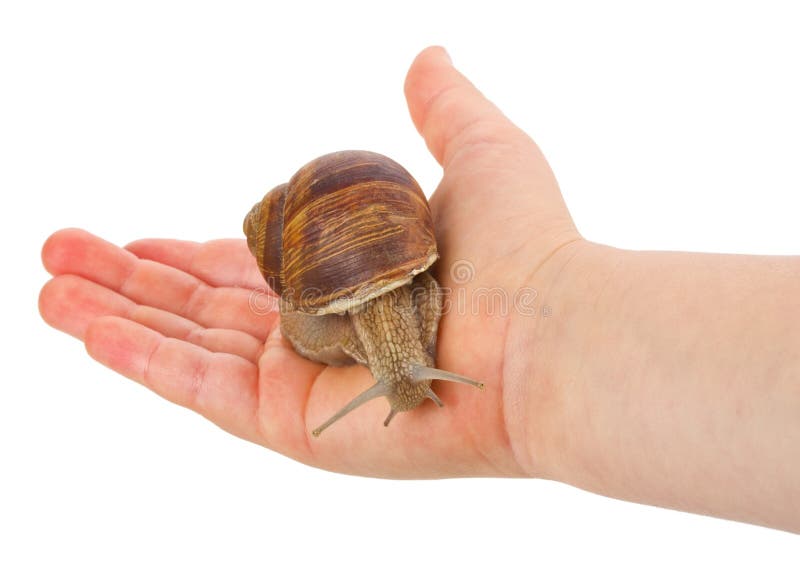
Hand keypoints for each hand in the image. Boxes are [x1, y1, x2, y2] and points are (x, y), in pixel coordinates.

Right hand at [38, 47, 579, 477]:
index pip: (248, 268)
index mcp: (345, 279)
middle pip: (202, 307)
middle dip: (129, 281)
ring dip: (114, 320)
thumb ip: (442, 107)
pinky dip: (142, 363)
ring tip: (50, 292)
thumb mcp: (479, 151)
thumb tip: (425, 57)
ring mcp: (303, 381)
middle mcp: (317, 332)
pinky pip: (203, 391)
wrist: (548, 336)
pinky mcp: (296, 423)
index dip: (189, 252)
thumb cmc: (526, 247)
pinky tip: (89, 332)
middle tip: (60, 256)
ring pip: (189, 349)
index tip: (137, 236)